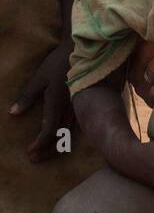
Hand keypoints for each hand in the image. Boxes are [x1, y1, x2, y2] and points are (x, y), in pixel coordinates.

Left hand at [9, 41, 73, 162]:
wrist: (81, 53)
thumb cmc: (57, 64)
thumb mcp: (38, 79)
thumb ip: (27, 96)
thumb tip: (13, 113)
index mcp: (56, 104)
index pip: (48, 131)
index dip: (39, 144)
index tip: (29, 152)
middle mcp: (69, 110)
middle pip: (59, 137)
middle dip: (47, 150)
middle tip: (35, 160)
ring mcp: (78, 108)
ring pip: (68, 133)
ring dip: (57, 146)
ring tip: (47, 154)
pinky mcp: (82, 104)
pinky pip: (75, 126)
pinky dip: (67, 136)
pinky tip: (63, 139)